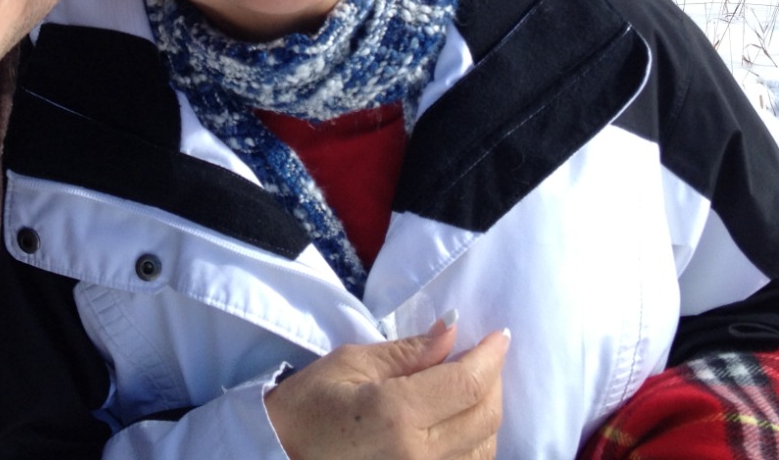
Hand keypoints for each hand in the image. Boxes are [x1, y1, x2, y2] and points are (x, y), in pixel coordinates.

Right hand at [265, 321, 506, 459]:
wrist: (279, 457)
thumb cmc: (307, 406)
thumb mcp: (351, 363)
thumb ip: (409, 352)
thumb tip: (453, 331)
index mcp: (397, 416)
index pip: (467, 384)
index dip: (490, 356)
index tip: (499, 335)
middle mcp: (418, 456)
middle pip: (484, 417)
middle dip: (493, 380)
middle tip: (483, 355)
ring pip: (484, 448)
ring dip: (486, 411)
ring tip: (470, 385)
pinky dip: (475, 442)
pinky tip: (460, 421)